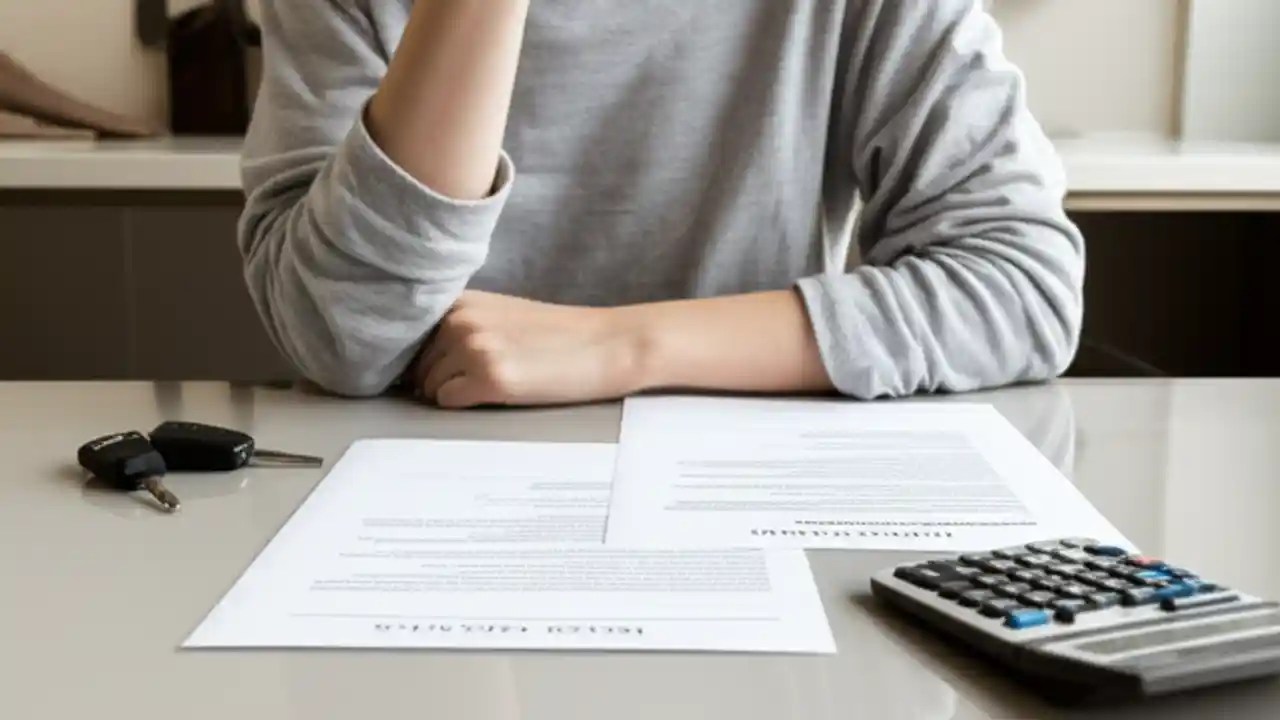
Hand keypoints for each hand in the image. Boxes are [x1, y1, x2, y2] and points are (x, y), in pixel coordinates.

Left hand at [413, 291, 646, 407]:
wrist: (606, 344)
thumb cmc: (558, 335)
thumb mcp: (500, 316)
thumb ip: (462, 327)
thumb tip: (417, 362)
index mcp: (461, 301)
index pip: (411, 339)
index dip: (423, 360)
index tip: (442, 369)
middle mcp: (461, 321)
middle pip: (419, 367)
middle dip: (442, 379)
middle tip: (486, 378)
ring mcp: (474, 348)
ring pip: (431, 388)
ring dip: (457, 393)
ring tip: (499, 382)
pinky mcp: (490, 379)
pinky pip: (449, 402)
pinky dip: (468, 405)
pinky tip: (501, 393)